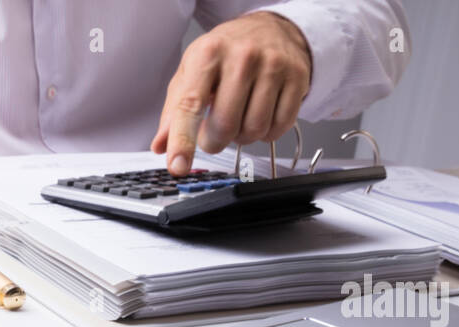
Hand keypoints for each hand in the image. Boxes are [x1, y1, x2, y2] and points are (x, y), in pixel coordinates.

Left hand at [150, 11, 310, 174]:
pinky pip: (279, 127)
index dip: (183, 140)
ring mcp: (273, 66)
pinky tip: (261, 114)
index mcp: (209, 54)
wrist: (270, 28)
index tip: (178, 166)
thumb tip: (161, 145)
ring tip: (239, 116)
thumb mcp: (192, 71)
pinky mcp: (297, 78)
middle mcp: (243, 57)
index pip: (191, 105)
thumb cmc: (225, 54)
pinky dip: (266, 132)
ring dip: (243, 136)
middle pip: (225, 126)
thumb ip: (175, 111)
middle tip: (215, 130)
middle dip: (216, 140)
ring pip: (254, 130)